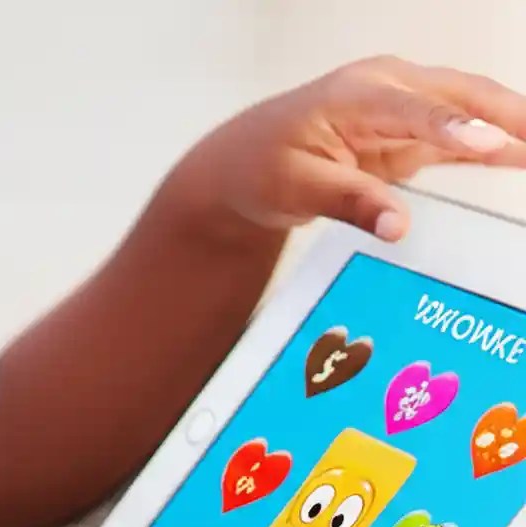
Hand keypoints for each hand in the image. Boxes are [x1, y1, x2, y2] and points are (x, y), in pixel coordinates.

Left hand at [177, 55, 525, 241]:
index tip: (494, 144)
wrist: (241, 167)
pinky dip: (491, 148)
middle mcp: (385, 90)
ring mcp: (400, 109)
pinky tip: (522, 158)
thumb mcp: (296, 188)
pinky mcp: (407, 135)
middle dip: (509, 116)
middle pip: (459, 98)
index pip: (416, 110)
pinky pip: (458, 138)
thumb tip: (396, 224)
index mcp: (355, 95)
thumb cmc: (259, 166)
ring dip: (510, 128)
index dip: (456, 128)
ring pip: (468, 112)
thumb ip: (349, 202)